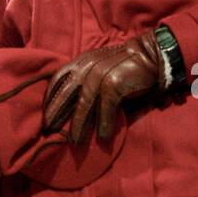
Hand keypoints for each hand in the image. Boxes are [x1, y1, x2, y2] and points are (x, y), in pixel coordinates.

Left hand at [41, 31, 163, 142]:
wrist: (152, 56)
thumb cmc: (125, 67)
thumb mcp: (101, 69)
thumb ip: (87, 84)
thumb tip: (73, 110)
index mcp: (82, 60)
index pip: (59, 78)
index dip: (50, 96)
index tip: (46, 114)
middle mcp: (88, 65)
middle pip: (67, 91)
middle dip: (57, 111)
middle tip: (49, 130)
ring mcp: (102, 72)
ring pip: (84, 101)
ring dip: (79, 123)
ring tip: (74, 140)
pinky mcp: (115, 82)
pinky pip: (106, 106)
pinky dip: (105, 122)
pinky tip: (103, 136)